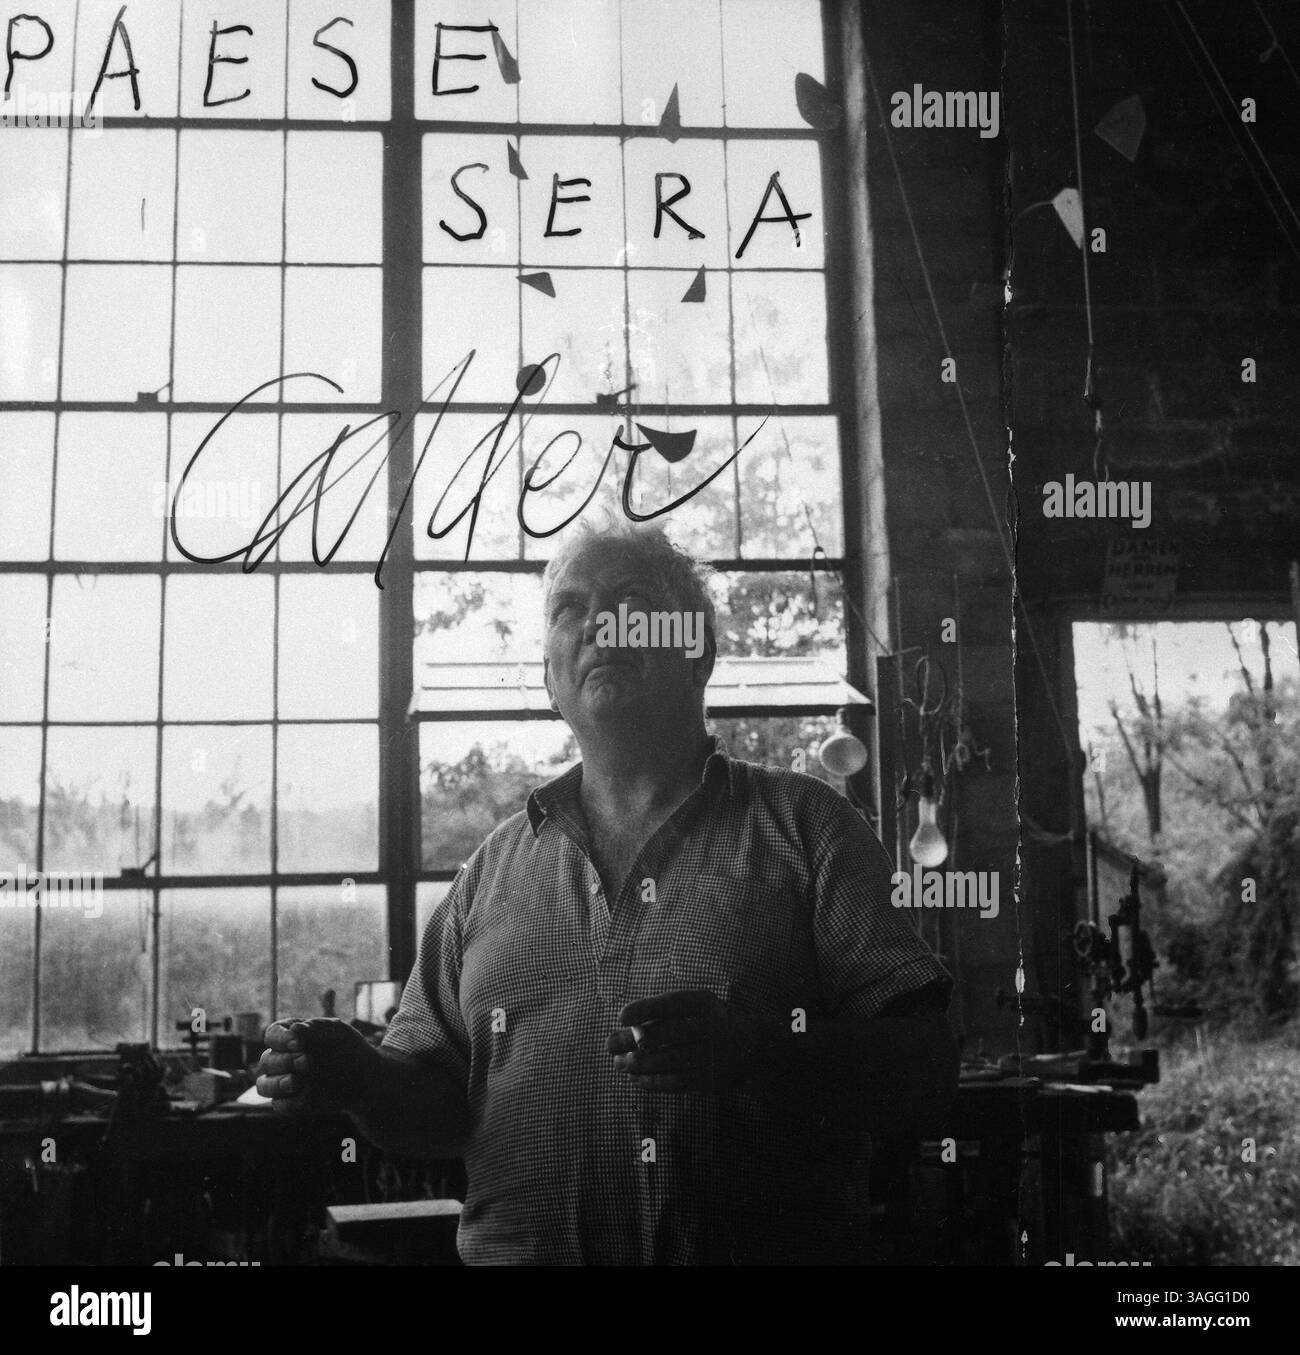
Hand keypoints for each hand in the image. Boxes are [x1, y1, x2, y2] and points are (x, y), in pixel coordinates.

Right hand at [255, 1017, 375, 1115]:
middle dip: (284, 1061)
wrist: (363, 1075)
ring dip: (277, 1084)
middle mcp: (280, 1058)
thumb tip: (295, 1028)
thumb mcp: (336, 1032)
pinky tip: (308, 1094)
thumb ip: (315, 1029)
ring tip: (298, 1081)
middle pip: (266, 1061)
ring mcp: (283, 1082)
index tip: (298, 1043)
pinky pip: (280, 1106)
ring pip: (263, 1086)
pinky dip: (290, 1102)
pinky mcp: (291, 1102)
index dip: (281, 1039)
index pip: (272, 1034)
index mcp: (288, 1036)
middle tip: (308, 1061)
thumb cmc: (346, 1047)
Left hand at [605, 990, 768, 1093]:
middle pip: (666, 1034)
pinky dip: (653, 1082)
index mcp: (704, 1004)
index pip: (671, 1004)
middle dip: (634, 1040)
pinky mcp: (709, 1079)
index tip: (621, 1016)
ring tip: (618, 1063)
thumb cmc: (713, 1019)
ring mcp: (710, 1055)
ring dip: (639, 1064)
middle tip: (610, 1044)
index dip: (645, 1009)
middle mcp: (709, 1028)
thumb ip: (668, 1010)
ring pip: (668, 1061)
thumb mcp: (699, 1004)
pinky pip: (676, 1082)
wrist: (753, 1048)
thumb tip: (628, 1022)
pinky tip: (636, 1079)